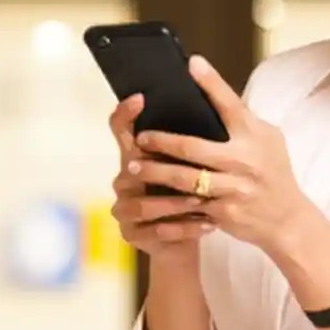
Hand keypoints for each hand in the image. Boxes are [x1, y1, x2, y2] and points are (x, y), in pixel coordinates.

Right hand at [109, 93, 214, 260]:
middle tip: (192, 166)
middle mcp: (124, 180)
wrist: (182, 238)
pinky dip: (184, 228)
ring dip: (176, 203)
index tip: (140, 98)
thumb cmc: (187, 192)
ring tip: (202, 200)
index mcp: (135, 156)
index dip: (126, 113)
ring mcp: (124, 209)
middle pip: (133, 168)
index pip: (120, 129)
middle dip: (161, 168)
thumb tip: (207, 90)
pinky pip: (157, 231)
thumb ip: (189, 137)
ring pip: (145, 204)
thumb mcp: (189, 162)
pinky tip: (208, 225)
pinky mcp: (132, 235)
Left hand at [127, 55, 309, 253]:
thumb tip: (212, 91)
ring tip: (134, 168)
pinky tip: (150, 196)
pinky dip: (169, 200)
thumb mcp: (267, 137)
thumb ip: (242, 119)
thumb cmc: (273, 170)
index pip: (230, 104)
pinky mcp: (224, 212)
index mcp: (254, 135)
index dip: (211, 82)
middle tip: (140, 137)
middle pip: (193, 147)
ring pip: (185, 179)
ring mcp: (233, 188)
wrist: (287, 217)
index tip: (192, 64)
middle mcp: (243, 160)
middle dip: (162, 142)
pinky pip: (190, 205)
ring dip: (156, 173)